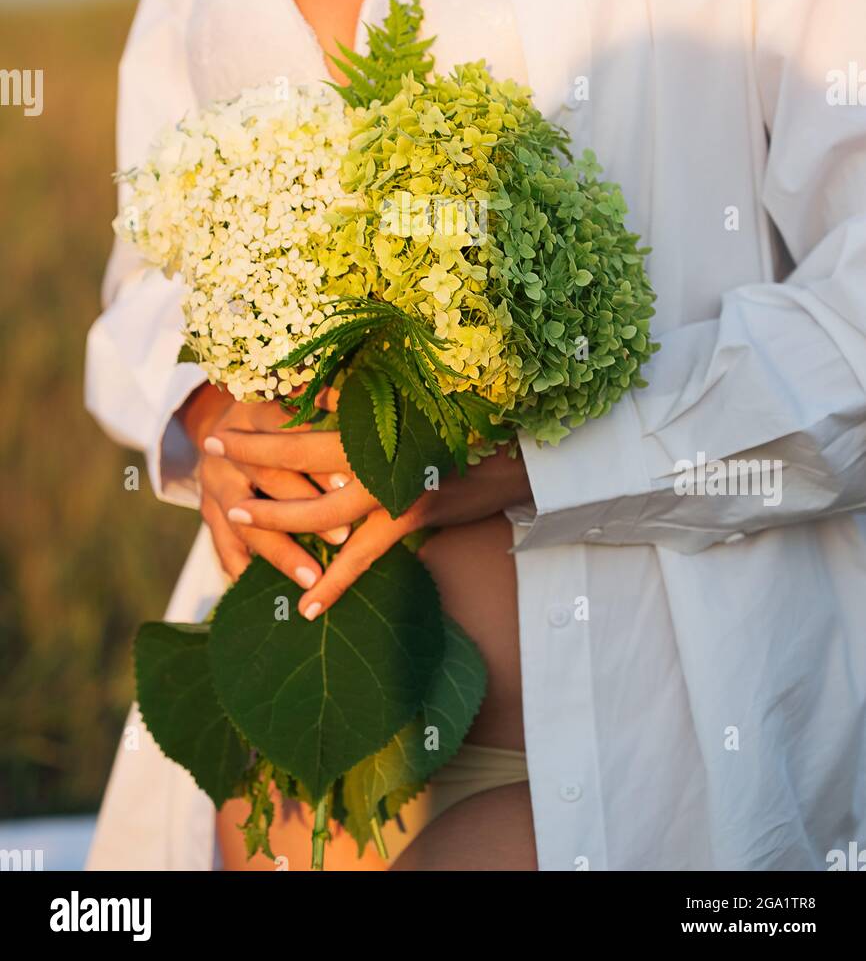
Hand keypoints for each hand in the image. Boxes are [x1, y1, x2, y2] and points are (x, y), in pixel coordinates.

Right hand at [179, 382, 352, 588]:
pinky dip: (242, 570)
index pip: (282, 435)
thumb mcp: (293, 401)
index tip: (345, 485)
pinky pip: (223, 546)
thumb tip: (357, 405)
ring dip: (279, 552)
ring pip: (243, 523)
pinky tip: (263, 593)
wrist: (222, 423)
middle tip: (343, 536)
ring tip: (313, 578)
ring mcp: (212, 484)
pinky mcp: (207, 512)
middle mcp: (226, 450)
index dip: (313, 459)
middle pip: (264, 479)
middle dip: (303, 509)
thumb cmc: (278, 412)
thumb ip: (322, 406)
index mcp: (251, 414)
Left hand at [209, 388, 533, 618]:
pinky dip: (333, 583)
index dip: (258, 430)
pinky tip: (307, 607)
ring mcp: (389, 488)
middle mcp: (374, 452)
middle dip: (252, 463)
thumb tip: (312, 402)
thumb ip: (357, 409)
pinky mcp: (409, 518)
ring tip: (238, 518)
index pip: (300, 425)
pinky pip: (362, 558)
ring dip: (276, 520)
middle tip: (215, 458)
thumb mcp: (405, 407)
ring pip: (319, 512)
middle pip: (297, 461)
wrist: (509, 451)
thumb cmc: (454, 422)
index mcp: (369, 421)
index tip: (222, 429)